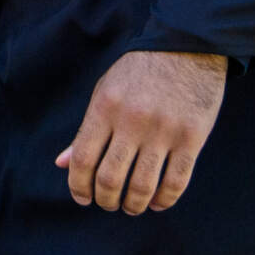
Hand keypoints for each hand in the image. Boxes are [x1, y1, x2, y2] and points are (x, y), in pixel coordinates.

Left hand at [55, 50, 226, 213]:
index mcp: (104, 107)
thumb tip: (62, 164)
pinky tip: (157, 203)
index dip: (78, 186)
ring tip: (130, 206)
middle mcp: (131, 121)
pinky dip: (164, 200)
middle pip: (110, 177)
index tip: (82, 198)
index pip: (83, 158)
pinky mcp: (192, 138)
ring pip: (142, 186)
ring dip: (133, 204)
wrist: (185, 47)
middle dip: (105, 199)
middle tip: (107, 204)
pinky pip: (176, 181)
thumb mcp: (105, 92)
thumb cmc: (138, 73)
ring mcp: (163, 130)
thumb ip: (85, 130)